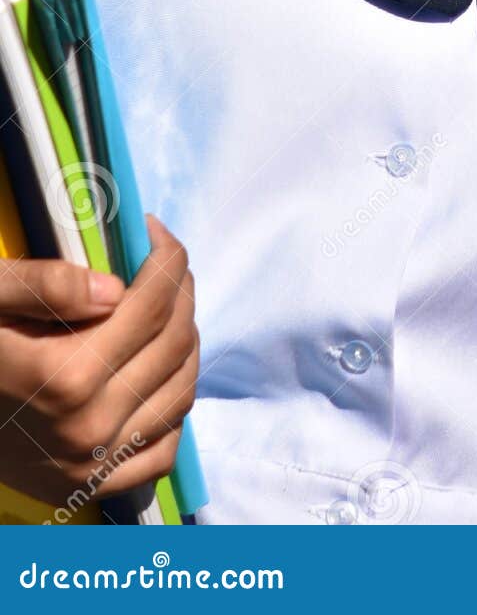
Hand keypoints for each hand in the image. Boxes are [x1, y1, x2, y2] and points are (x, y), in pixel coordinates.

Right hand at [0, 215, 197, 508]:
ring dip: (186, 342)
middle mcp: (88, 429)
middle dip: (182, 291)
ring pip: (179, 394)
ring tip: (168, 310)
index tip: (155, 233)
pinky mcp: (85, 488)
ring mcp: (90, 465)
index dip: (167, 258)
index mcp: (65, 377)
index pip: (152, 304)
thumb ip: (44, 285)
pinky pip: (160, 452)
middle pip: (174, 344)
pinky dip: (172, 408)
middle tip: (166, 265)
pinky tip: (156, 374)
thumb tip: (114, 288)